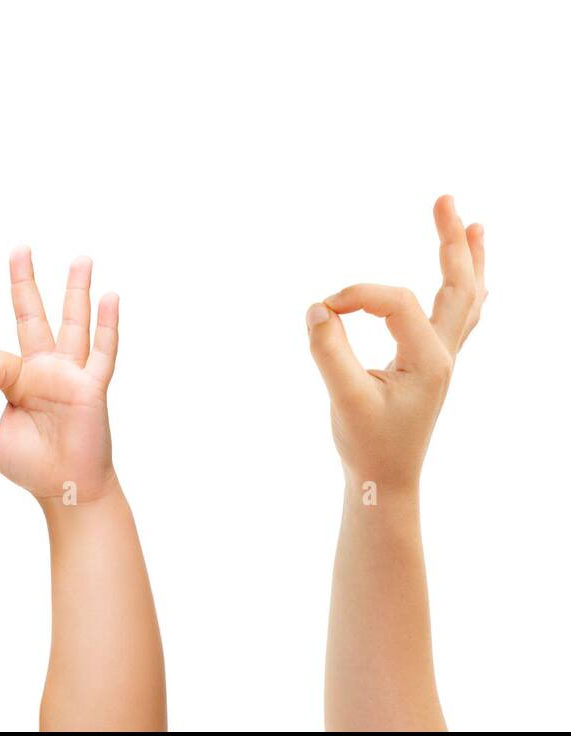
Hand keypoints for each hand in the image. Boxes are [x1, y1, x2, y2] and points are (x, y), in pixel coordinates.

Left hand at [0, 247, 119, 502]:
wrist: (63, 487)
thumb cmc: (28, 464)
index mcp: (17, 378)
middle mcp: (44, 369)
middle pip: (32, 315)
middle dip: (24, 282)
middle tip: (20, 247)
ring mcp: (70, 374)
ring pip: (72, 324)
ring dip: (76, 291)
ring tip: (81, 258)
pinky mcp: (92, 388)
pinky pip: (102, 352)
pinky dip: (107, 325)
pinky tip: (111, 297)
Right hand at [306, 195, 486, 490]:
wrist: (386, 479)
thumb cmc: (366, 444)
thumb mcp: (343, 399)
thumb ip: (329, 352)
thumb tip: (317, 308)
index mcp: (427, 358)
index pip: (395, 302)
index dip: (354, 296)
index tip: (320, 312)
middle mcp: (444, 353)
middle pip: (458, 284)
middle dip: (451, 240)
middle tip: (446, 198)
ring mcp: (443, 359)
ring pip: (467, 298)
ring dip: (470, 259)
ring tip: (475, 224)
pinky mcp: (432, 366)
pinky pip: (461, 318)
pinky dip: (468, 291)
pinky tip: (473, 280)